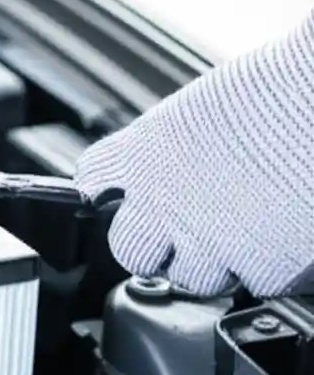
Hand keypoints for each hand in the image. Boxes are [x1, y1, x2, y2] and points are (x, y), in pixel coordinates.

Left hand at [75, 11, 313, 296]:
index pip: (90, 183)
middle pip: (130, 250)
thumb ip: (171, 151)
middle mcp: (163, 201)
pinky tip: (283, 233)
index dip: (107, 193)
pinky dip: (269, 268)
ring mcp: (208, 240)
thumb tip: (167, 174)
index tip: (119, 198)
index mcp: (143, 154)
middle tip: (187, 233)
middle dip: (155, 248)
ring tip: (248, 226)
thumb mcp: (201, 111)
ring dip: (214, 263)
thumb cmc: (279, 89)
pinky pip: (254, 285)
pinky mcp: (260, 267)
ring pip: (192, 278)